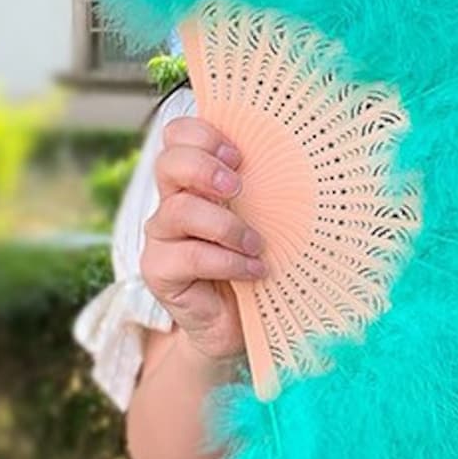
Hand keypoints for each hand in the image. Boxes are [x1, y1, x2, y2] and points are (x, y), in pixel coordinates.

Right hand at [140, 116, 265, 362]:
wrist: (235, 324)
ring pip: (179, 211)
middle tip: (237, 187)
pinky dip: (228, 261)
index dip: (202, 134)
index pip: (178, 136)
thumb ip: (261, 190)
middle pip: (168, 163)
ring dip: (227, 226)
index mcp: (194, 180)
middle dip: (205, 168)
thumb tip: (299, 159)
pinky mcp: (158, 270)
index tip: (238, 155)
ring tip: (256, 244)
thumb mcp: (261, 219)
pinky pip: (188, 256)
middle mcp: (172, 202)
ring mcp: (161, 236)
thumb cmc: (252, 262)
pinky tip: (254, 271)